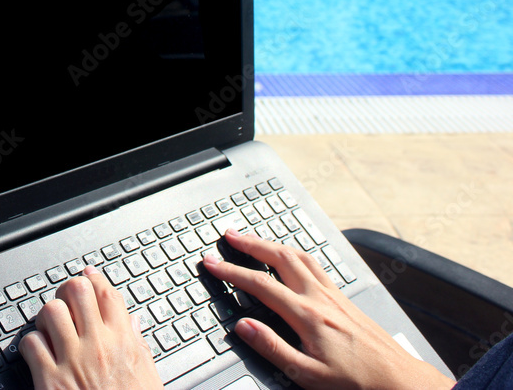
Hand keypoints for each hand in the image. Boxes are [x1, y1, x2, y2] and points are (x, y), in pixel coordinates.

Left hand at [20, 266, 164, 389]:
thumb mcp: (147, 376)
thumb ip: (137, 345)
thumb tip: (132, 322)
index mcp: (123, 342)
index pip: (106, 293)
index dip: (94, 278)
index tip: (87, 276)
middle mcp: (98, 346)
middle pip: (77, 291)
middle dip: (68, 292)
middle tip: (66, 303)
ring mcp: (72, 361)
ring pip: (50, 311)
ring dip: (47, 317)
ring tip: (50, 328)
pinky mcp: (49, 379)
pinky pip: (31, 343)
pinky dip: (31, 344)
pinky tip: (38, 353)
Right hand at [203, 229, 454, 389]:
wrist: (400, 381)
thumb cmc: (357, 382)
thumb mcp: (308, 375)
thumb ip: (273, 348)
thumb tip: (243, 327)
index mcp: (306, 315)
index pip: (259, 284)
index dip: (231, 271)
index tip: (211, 263)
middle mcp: (320, 297)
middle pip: (279, 257)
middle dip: (250, 243)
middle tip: (229, 235)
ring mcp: (334, 294)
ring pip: (298, 255)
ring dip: (272, 243)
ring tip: (254, 238)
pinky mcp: (344, 298)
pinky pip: (315, 264)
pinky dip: (295, 252)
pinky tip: (292, 255)